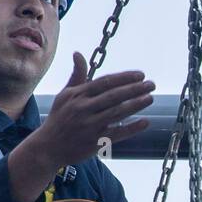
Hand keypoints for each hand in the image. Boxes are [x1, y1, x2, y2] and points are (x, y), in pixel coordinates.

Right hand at [33, 53, 155, 167]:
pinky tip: (145, 122)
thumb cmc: (59, 118)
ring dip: (136, 105)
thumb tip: (78, 53)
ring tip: (150, 98)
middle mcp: (84, 109)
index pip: (105, 82)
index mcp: (78, 95)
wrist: (48, 147)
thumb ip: (77, 76)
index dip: (124, 78)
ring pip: (117, 113)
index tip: (140, 75)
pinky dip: (132, 128)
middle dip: (134, 89)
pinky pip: (117, 134)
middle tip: (152, 84)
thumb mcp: (65, 95)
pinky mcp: (94, 143)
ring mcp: (90, 126)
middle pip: (114, 96)